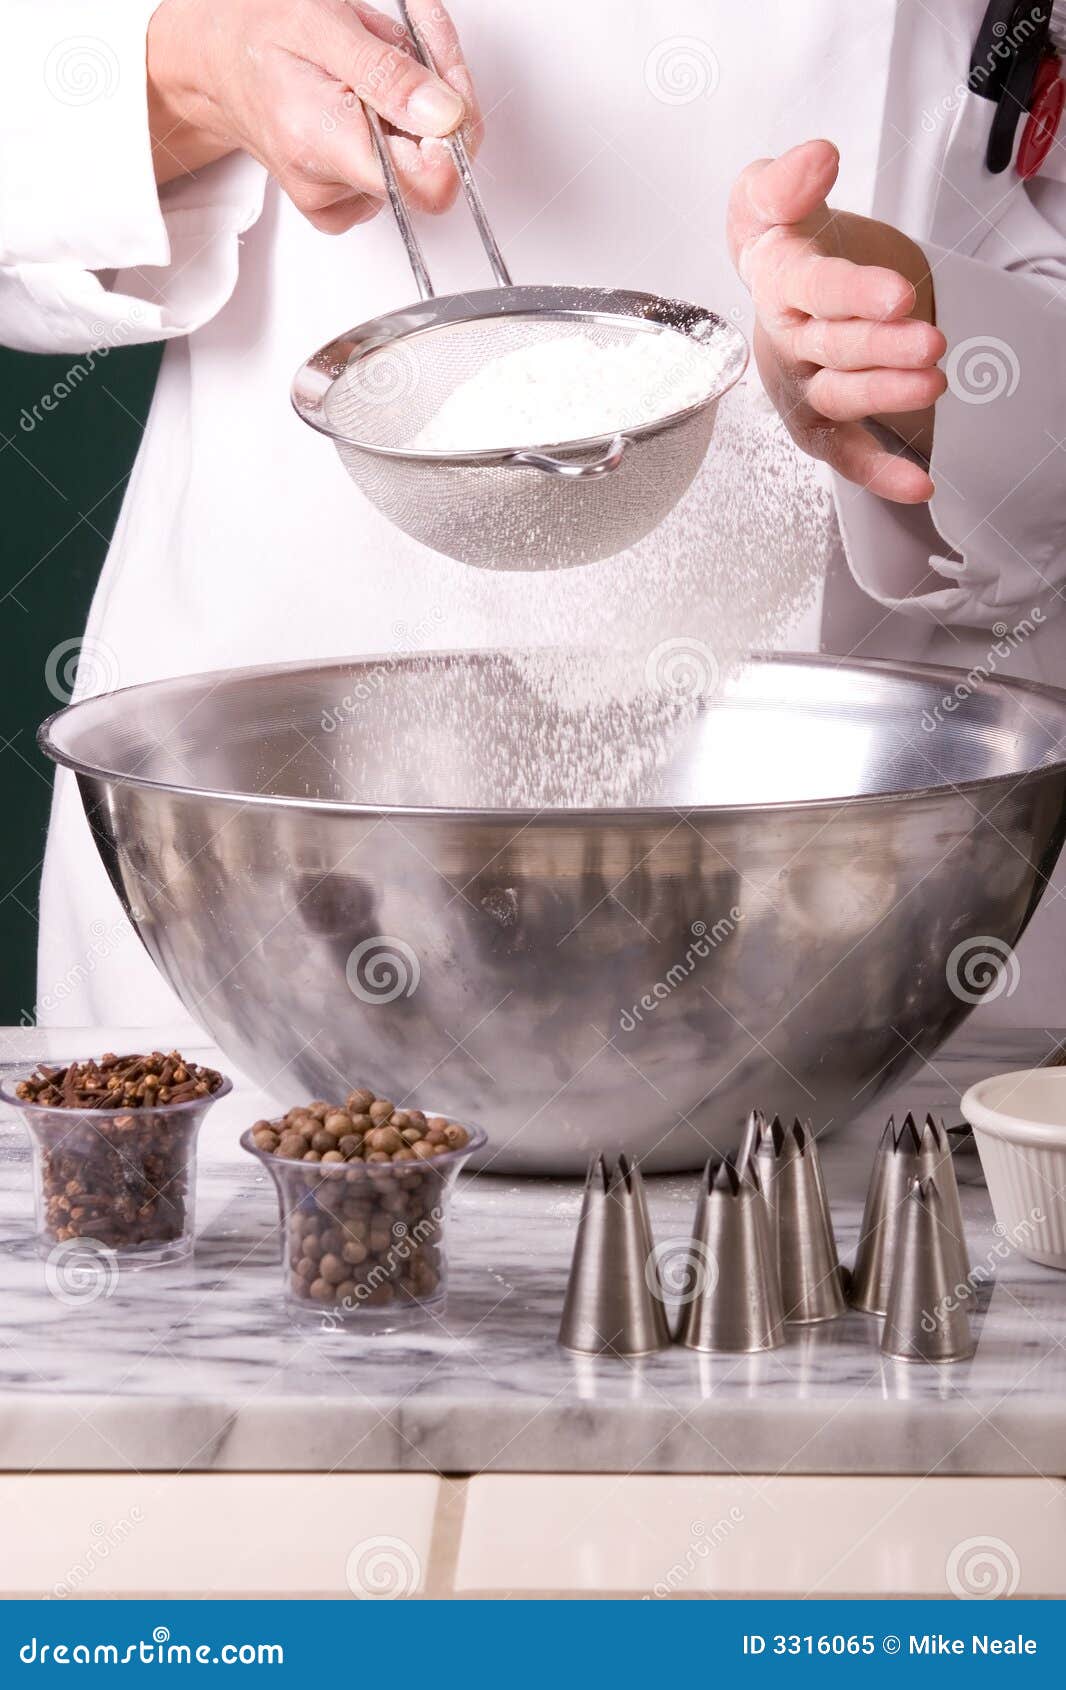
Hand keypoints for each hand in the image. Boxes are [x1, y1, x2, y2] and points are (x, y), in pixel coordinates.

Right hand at [147, 0, 481, 231]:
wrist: (217, 61)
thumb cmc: (259, 34)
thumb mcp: (324, 23)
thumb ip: (390, 75)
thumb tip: (447, 116)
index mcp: (325, 143)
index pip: (427, 185)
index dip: (453, 136)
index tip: (441, 89)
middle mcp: (329, 186)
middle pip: (433, 169)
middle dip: (435, 98)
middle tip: (405, 44)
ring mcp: (337, 202)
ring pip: (420, 164)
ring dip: (414, 104)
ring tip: (371, 64)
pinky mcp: (343, 205)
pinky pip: (400, 174)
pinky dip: (399, 127)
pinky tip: (371, 96)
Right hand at [728, 139, 947, 502]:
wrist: (775, 282)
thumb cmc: (780, 241)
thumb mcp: (768, 195)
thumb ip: (785, 179)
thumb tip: (816, 159)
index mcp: (775, 283)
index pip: (810, 290)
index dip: (852, 294)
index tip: (896, 295)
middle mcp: (785, 341)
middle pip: (831, 348)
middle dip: (882, 349)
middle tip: (930, 343)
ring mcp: (802, 386)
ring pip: (840, 398)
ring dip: (886, 396)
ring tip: (934, 383)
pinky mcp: (819, 423)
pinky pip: (846, 453)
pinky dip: (879, 473)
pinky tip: (919, 483)